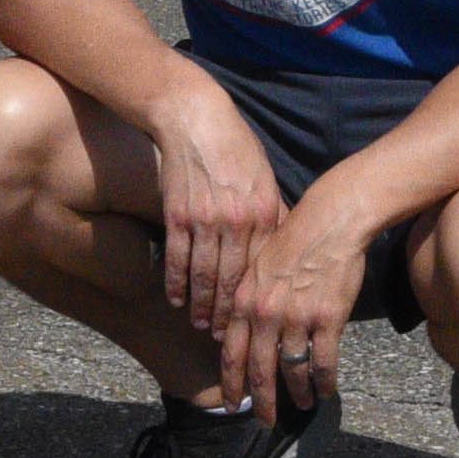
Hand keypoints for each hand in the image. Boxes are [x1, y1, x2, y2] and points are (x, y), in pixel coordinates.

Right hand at [149, 71, 285, 367]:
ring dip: (202, 304)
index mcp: (264, 213)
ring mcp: (206, 219)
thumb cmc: (236, 149)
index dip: (257, 299)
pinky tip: (176, 299)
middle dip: (229, 312)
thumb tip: (282, 247)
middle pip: (233, 279)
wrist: (197, 120)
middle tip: (227, 337)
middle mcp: (237, 220)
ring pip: (204, 274)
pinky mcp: (178, 214)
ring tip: (201, 324)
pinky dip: (177, 281)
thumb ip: (272, 214)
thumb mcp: (265, 180)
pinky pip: (178, 257)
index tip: (255, 321)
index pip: (263, 268)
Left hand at [216, 179, 385, 416]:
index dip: (231, 383)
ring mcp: (297, 317)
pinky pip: (323, 361)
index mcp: (245, 301)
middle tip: (264, 421)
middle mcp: (266, 314)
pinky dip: (324, 381)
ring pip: (292, 369)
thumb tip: (241, 330)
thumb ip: (247, 300)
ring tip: (303, 406)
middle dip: (261, 400)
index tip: (230, 403)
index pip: (231, 353)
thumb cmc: (295, 239)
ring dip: (297, 393)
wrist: (331, 221)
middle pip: (259, 370)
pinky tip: (326, 391)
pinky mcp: (328, 318)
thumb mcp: (257, 266)